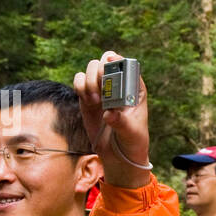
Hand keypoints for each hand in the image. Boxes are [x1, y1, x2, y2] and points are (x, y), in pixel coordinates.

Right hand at [73, 50, 151, 188]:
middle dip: (100, 70)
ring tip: (94, 100)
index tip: (110, 66)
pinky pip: (79, 80)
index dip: (118, 61)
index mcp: (136, 89)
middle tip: (99, 88)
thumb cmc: (131, 142)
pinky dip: (79, 85)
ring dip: (89, 79)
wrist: (118, 154)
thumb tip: (109, 114)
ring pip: (92, 67)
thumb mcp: (130, 133)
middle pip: (106, 61)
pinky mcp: (87, 97)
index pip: (128, 65)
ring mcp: (102, 89)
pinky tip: (87, 101)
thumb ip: (121, 122)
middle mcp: (118, 85)